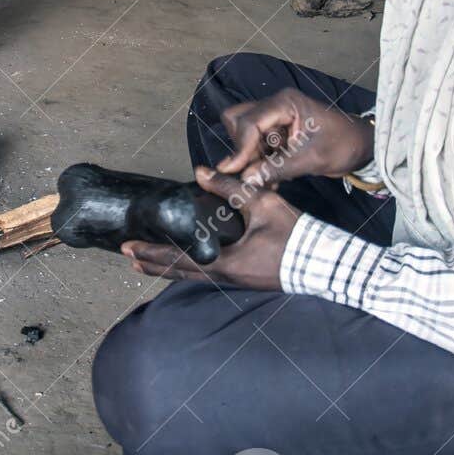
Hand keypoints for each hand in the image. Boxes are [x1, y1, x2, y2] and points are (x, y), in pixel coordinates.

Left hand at [121, 167, 297, 288]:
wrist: (324, 264)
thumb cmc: (295, 236)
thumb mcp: (263, 204)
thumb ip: (230, 187)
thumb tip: (199, 171)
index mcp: (224, 262)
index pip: (178, 259)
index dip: (151, 254)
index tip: (128, 248)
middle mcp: (224, 277)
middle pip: (179, 273)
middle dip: (152, 264)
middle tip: (129, 257)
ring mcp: (235, 282)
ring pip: (192, 277)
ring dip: (168, 269)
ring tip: (148, 263)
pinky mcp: (244, 280)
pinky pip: (207, 276)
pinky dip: (188, 269)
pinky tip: (185, 263)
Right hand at [213, 88, 374, 187]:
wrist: (362, 146)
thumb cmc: (343, 145)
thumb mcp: (311, 159)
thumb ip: (277, 168)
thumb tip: (246, 180)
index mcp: (285, 103)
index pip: (249, 122)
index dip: (241, 148)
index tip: (236, 172)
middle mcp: (276, 106)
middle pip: (238, 120)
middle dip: (242, 148)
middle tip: (255, 171)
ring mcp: (275, 118)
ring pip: (244, 133)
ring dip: (250, 157)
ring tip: (265, 179)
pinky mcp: (277, 131)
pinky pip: (256, 143)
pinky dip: (259, 161)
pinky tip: (270, 177)